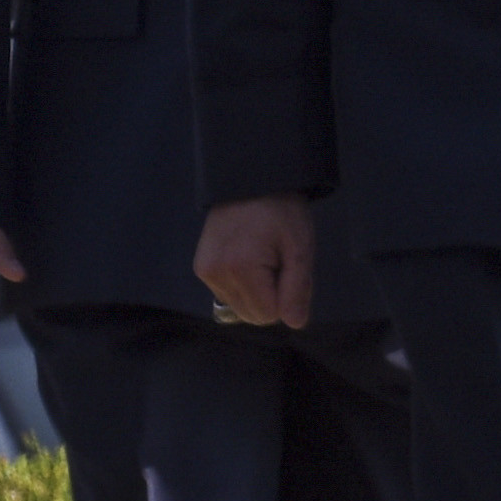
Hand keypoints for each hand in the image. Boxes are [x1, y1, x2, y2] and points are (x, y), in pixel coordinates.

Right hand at [194, 196, 316, 330]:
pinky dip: (242, 284)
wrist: (250, 177)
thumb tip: (295, 323)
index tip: (288, 265)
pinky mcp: (201, 268)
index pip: (268, 314)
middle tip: (277, 260)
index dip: (285, 296)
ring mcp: (205, 271)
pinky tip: (247, 258)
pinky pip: (228, 294)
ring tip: (262, 256)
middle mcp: (216, 274)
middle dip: (270, 296)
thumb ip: (298, 288)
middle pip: (251, 315)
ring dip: (256, 291)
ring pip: (239, 307)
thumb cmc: (281, 209)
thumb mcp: (300, 246)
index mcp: (240, 269)